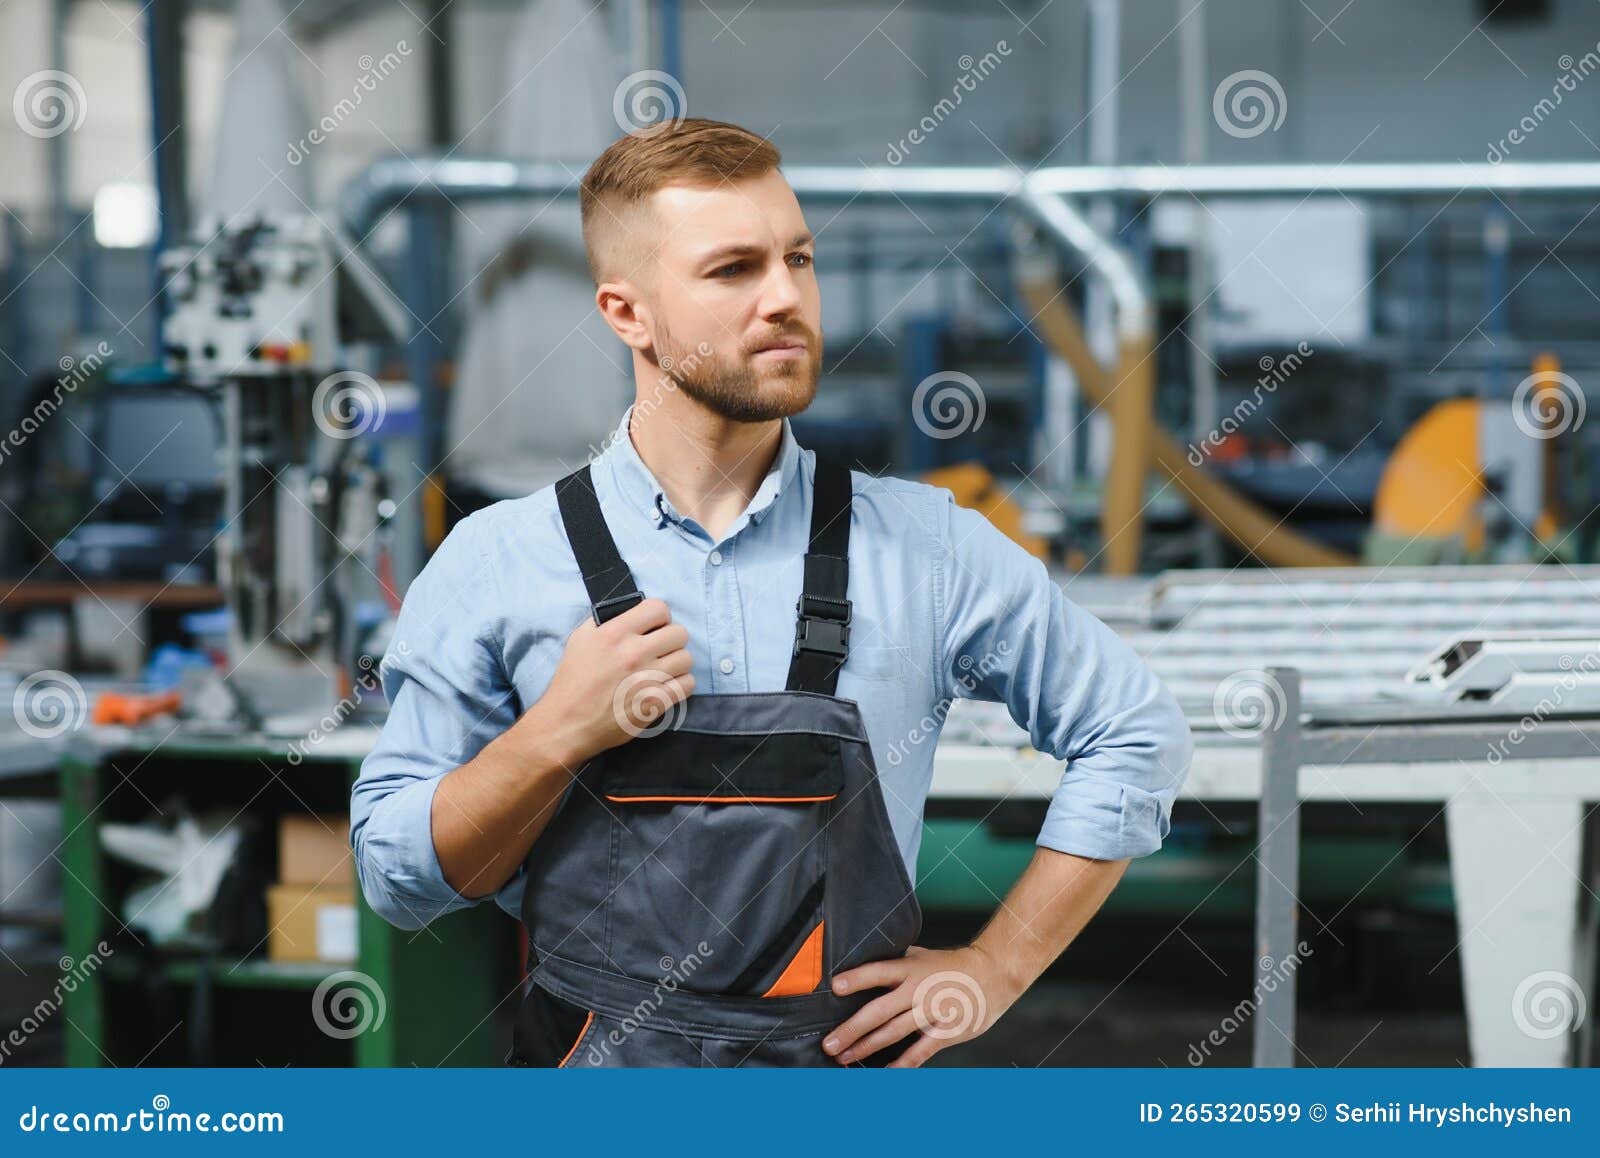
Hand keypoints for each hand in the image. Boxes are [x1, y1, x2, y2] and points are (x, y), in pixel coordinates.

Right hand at [518, 597, 694, 765]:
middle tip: (660, 650)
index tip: (653, 628)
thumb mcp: (580, 639)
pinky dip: (681, 685)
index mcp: (615, 633)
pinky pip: (688, 684)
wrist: (567, 723)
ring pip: (687, 659)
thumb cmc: (572, 682)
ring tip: (663, 670)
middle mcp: (633, 652)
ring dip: (677, 663)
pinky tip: (667, 686)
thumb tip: (630, 611)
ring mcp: (647, 678)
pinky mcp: (655, 702)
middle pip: (679, 633)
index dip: (659, 617)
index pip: (659, 608)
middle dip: (671, 640)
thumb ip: (606, 621)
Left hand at [822, 943, 1020, 1067]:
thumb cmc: (952, 964)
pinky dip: (902, 1064)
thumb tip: (863, 960)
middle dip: (852, 1029)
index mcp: (910, 969)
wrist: (994, 973)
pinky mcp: (946, 1032)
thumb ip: (895, 960)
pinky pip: (920, 1051)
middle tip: (830, 1043)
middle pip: (879, 1011)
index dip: (857, 978)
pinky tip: (885, 1072)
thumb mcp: (921, 954)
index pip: (878, 972)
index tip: (835, 987)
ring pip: (894, 1032)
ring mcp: (933, 1012)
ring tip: (845, 1058)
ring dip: (867, 1047)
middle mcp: (918, 990)